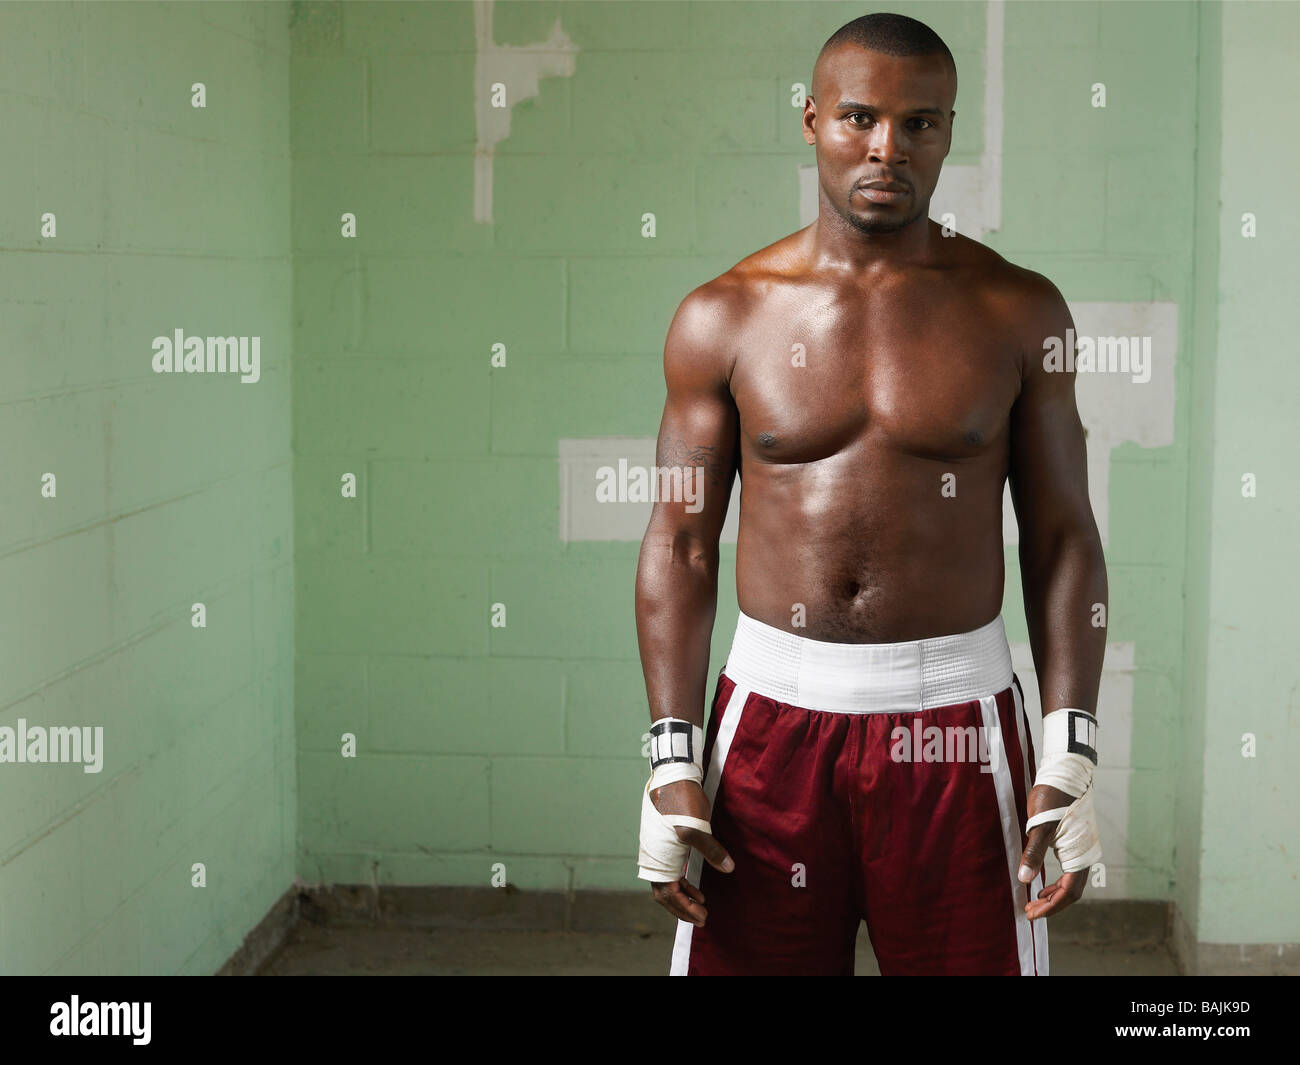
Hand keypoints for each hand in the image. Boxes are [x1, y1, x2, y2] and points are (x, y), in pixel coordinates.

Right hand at [647, 778, 733, 926]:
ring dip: (683, 895)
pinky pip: (671, 868)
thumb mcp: (697, 826)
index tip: (702, 917)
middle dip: (682, 908)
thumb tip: (728, 868)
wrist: (672, 774)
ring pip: (667, 881)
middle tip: (702, 918)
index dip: (685, 908)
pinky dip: (682, 880)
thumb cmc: (681, 799)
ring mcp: (658, 849)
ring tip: (702, 904)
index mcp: (659, 856)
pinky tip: (696, 883)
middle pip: (664, 893)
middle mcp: (654, 856)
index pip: (668, 893)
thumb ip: (710, 849)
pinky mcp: (665, 841)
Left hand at [1017, 783, 1088, 919]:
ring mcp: (1082, 849)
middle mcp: (1085, 855)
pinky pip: (1069, 871)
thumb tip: (1024, 879)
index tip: (1031, 913)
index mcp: (1079, 854)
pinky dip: (1056, 882)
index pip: (1068, 892)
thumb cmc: (1052, 797)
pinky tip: (1042, 883)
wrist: (1066, 774)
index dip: (1050, 907)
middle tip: (1029, 911)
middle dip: (1050, 904)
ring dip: (1053, 895)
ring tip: (1034, 901)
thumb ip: (1033, 853)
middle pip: (1071, 892)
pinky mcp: (1076, 843)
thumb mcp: (1039, 825)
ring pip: (1071, 883)